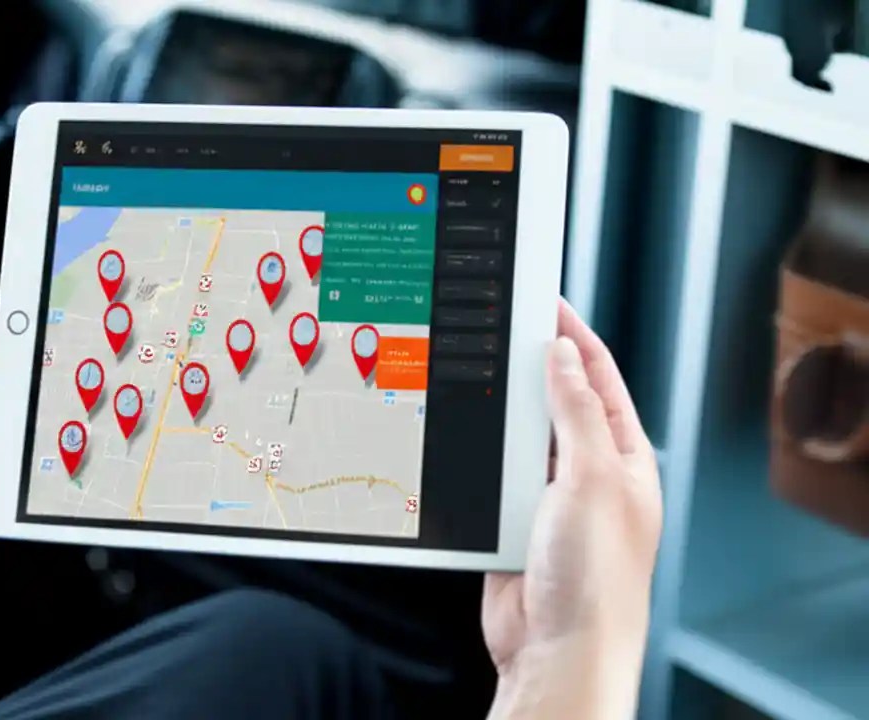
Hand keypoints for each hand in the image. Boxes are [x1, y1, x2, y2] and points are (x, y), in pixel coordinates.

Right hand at [482, 299, 662, 719]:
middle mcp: (590, 475)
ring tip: (470, 376)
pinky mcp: (514, 524)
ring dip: (497, 416)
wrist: (559, 649)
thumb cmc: (596, 575)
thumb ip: (574, 413)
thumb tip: (564, 355)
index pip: (599, 380)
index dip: (574, 339)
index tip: (545, 303)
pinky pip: (491, 478)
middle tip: (494, 328)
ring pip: (517, 440)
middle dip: (529, 369)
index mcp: (626, 458)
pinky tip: (459, 438)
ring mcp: (550, 501)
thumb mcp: (592, 477)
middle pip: (556, 405)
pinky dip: (476, 458)